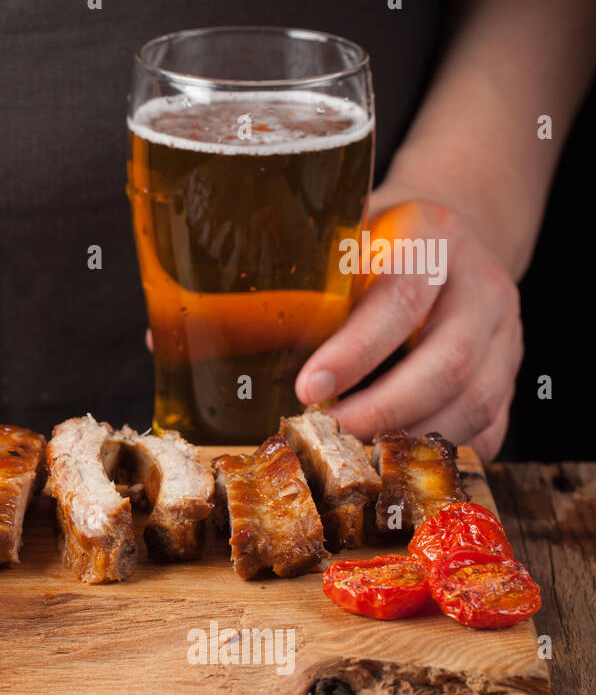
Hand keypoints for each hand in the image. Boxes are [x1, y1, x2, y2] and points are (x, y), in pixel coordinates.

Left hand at [294, 195, 523, 459]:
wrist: (447, 235)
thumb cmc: (374, 243)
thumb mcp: (339, 238)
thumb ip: (293, 279)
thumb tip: (184, 334)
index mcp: (432, 238)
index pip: (400, 300)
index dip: (354, 351)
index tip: (308, 388)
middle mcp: (482, 285)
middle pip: (446, 363)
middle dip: (380, 410)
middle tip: (326, 434)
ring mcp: (506, 333)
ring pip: (474, 402)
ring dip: (408, 436)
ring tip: (352, 452)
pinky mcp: (511, 374)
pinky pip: (489, 427)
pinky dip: (439, 449)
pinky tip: (393, 459)